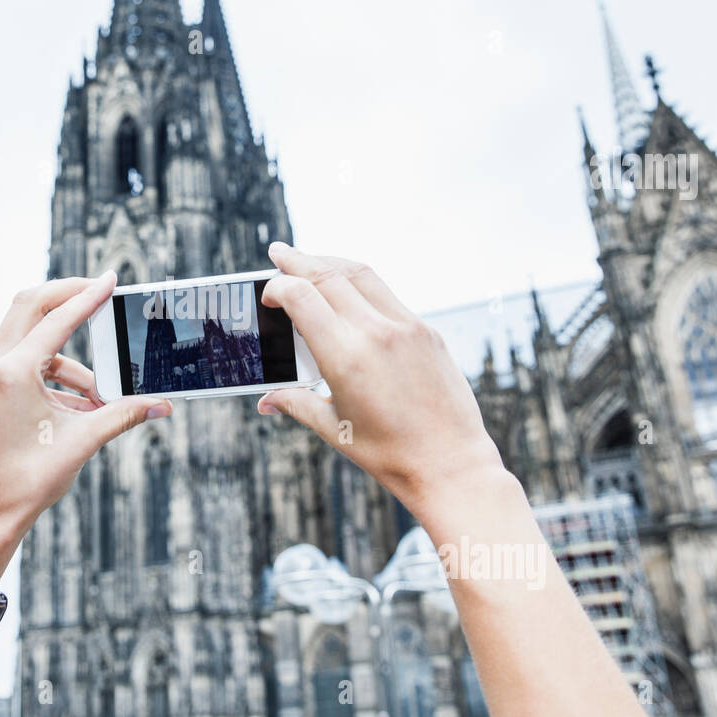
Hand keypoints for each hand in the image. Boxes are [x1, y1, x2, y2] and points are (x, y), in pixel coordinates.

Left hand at [0, 272, 169, 591]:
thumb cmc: (26, 483)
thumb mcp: (81, 443)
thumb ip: (123, 415)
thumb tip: (162, 404)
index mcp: (12, 373)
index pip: (56, 319)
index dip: (88, 297)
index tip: (110, 279)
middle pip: (29, 305)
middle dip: (66, 296)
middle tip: (98, 291)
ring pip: (24, 335)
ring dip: (66, 353)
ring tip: (99, 393)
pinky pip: (21, 362)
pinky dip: (51, 373)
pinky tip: (78, 404)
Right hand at [257, 242, 505, 514]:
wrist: (451, 464)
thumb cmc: (389, 453)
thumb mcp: (334, 428)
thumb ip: (296, 404)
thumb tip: (265, 401)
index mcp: (346, 357)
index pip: (302, 296)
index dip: (278, 287)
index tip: (268, 294)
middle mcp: (376, 332)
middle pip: (328, 275)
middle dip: (298, 260)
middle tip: (278, 252)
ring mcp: (406, 327)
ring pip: (362, 274)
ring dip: (331, 262)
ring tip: (311, 260)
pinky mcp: (427, 332)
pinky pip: (387, 294)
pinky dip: (361, 283)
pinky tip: (350, 289)